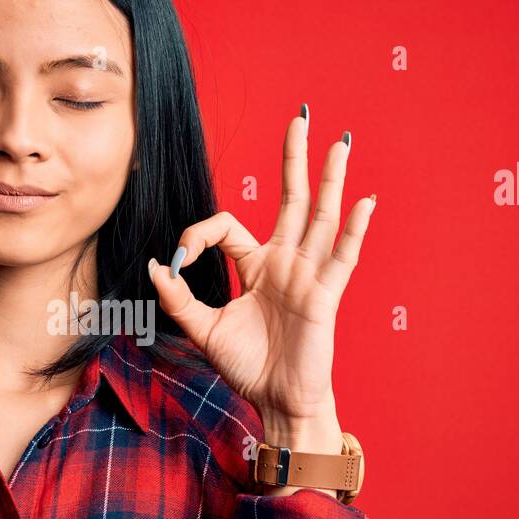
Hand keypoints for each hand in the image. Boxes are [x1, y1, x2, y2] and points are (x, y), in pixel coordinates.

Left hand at [148, 108, 374, 488]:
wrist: (277, 402)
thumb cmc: (249, 366)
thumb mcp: (203, 330)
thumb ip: (178, 298)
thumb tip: (154, 265)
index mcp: (257, 266)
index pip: (227, 227)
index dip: (198, 234)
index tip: (178, 259)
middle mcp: (286, 262)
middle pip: (291, 199)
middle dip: (294, 159)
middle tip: (300, 117)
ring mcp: (308, 275)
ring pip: (320, 217)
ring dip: (331, 179)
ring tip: (341, 142)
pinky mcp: (324, 296)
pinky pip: (342, 258)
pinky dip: (353, 230)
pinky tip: (364, 201)